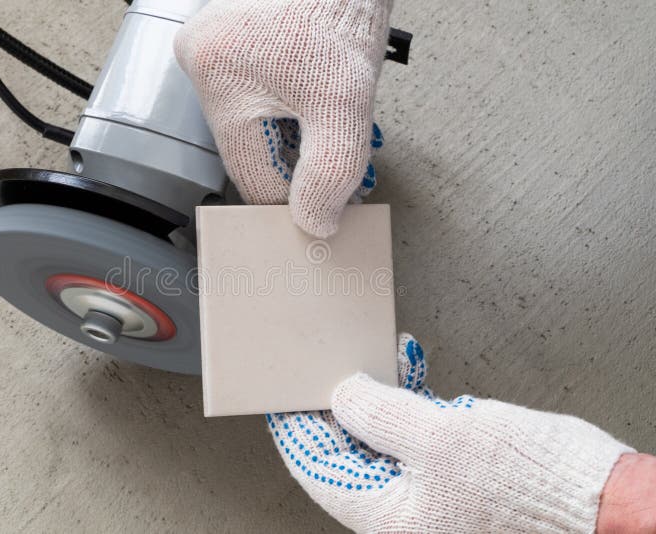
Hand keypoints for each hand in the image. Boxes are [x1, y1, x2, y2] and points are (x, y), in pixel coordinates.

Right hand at [175, 0, 392, 236]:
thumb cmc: (339, 10)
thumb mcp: (344, 102)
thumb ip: (330, 171)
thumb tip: (316, 222)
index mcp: (219, 79)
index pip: (251, 175)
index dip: (292, 203)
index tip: (320, 218)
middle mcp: (203, 62)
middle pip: (249, 151)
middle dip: (295, 167)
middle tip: (336, 182)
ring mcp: (212, 50)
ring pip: (251, 126)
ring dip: (291, 142)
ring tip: (326, 139)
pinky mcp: (227, 43)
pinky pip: (251, 98)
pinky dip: (284, 114)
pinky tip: (310, 114)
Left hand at [267, 334, 635, 532]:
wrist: (605, 504)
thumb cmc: (534, 486)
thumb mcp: (440, 436)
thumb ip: (380, 413)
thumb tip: (342, 395)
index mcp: (387, 516)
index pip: (317, 470)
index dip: (297, 428)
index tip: (284, 398)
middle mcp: (404, 516)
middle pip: (347, 458)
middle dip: (338, 410)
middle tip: (327, 372)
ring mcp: (432, 501)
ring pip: (383, 448)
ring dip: (379, 405)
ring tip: (376, 367)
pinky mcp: (457, 484)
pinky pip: (417, 446)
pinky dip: (413, 412)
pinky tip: (418, 382)